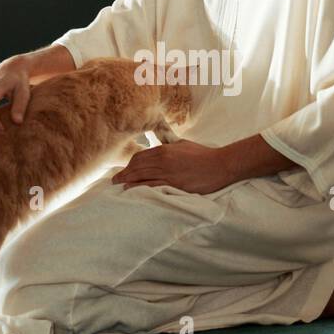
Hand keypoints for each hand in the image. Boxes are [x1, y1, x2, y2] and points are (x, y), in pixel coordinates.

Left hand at [112, 140, 235, 194]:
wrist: (219, 165)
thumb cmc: (202, 155)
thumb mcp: (182, 144)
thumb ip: (169, 144)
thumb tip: (159, 142)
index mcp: (164, 150)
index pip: (140, 157)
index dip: (129, 165)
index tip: (124, 170)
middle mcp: (162, 161)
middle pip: (137, 167)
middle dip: (124, 174)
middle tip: (114, 180)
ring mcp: (167, 174)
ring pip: (141, 177)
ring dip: (127, 182)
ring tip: (119, 186)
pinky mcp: (173, 185)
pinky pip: (151, 187)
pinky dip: (139, 189)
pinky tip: (131, 191)